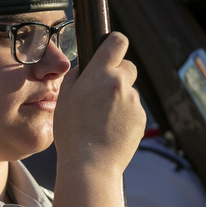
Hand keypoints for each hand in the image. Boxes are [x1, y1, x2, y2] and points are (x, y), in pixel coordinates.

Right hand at [52, 31, 143, 173]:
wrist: (90, 164)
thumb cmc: (72, 132)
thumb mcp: (64, 98)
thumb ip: (76, 76)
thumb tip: (86, 68)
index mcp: (100, 74)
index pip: (117, 42)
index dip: (114, 42)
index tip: (111, 47)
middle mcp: (121, 84)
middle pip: (128, 67)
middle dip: (117, 75)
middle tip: (101, 93)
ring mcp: (134, 102)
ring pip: (129, 92)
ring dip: (119, 100)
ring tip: (101, 120)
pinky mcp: (141, 119)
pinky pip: (133, 110)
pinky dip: (124, 116)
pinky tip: (110, 130)